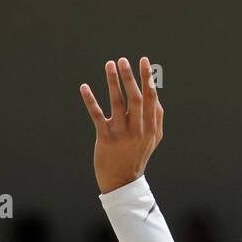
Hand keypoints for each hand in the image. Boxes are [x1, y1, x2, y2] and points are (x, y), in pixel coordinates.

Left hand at [79, 56, 163, 193]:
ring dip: (113, 82)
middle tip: (123, 60)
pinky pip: (97, 115)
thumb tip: (157, 96)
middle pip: (136, 98)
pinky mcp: (105, 138)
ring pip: (117, 103)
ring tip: (109, 64)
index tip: (143, 61)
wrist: (122, 181)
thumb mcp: (153, 139)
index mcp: (151, 127)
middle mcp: (138, 129)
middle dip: (130, 77)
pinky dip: (90, 100)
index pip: (151, 98)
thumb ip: (157, 118)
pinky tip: (84, 87)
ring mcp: (121, 134)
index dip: (147, 78)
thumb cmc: (137, 156)